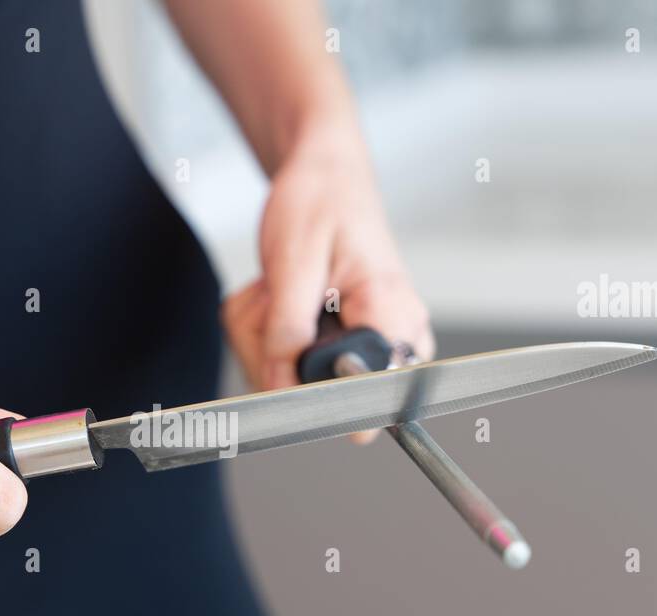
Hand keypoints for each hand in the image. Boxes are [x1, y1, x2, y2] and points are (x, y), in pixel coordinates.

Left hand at [222, 121, 432, 440]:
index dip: (312, 388)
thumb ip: (287, 332)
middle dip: (273, 351)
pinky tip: (280, 300)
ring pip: (290, 382)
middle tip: (276, 297)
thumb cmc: (321, 202)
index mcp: (393, 317)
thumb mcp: (294, 263)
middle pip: (317, 397)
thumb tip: (281, 389)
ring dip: (263, 337)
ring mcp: (365, 348)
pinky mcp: (339, 348)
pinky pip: (283, 367)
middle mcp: (391, 340)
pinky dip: (264, 334)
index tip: (281, 349)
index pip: (364, 398)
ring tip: (280, 290)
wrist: (324, 177)